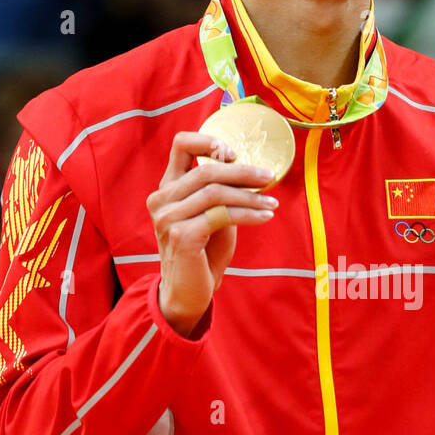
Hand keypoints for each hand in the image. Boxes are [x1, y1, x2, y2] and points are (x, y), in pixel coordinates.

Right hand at [147, 131, 278, 334]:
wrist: (189, 293)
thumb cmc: (204, 252)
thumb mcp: (213, 215)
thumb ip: (221, 192)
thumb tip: (248, 170)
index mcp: (167, 188)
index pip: (181, 145)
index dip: (209, 141)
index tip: (235, 153)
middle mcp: (162, 199)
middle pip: (207, 170)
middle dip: (244, 172)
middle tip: (269, 176)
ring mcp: (168, 218)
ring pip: (216, 192)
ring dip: (250, 196)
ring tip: (272, 202)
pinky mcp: (181, 236)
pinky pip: (221, 215)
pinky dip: (248, 214)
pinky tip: (265, 216)